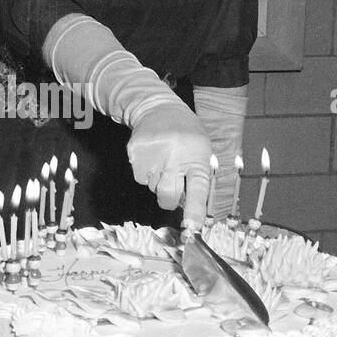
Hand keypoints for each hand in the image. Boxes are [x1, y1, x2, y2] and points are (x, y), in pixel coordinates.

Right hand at [127, 102, 212, 222]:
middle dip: (169, 199)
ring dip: (157, 181)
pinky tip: (151, 157)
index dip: (195, 211)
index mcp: (196, 157)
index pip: (198, 189)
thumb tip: (191, 208)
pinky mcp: (135, 153)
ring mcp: (153, 155)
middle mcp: (174, 157)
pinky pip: (140, 178)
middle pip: (168, 196)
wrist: (158, 108)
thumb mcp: (201, 150)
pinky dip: (145, 173)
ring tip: (163, 160)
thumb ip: (198, 177)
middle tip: (172, 186)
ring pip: (152, 188)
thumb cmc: (185, 134)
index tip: (192, 228)